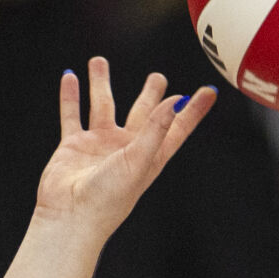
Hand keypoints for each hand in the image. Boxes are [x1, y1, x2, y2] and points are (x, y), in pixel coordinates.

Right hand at [34, 58, 215, 247]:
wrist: (71, 216)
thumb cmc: (109, 198)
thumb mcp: (139, 161)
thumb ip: (157, 129)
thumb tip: (176, 100)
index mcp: (149, 155)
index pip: (177, 127)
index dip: (194, 110)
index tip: (209, 92)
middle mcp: (126, 148)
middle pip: (142, 114)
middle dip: (150, 95)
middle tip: (157, 77)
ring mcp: (99, 145)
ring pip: (102, 106)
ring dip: (101, 84)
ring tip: (99, 61)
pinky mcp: (73, 146)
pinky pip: (72, 115)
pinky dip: (70, 97)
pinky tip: (69, 78)